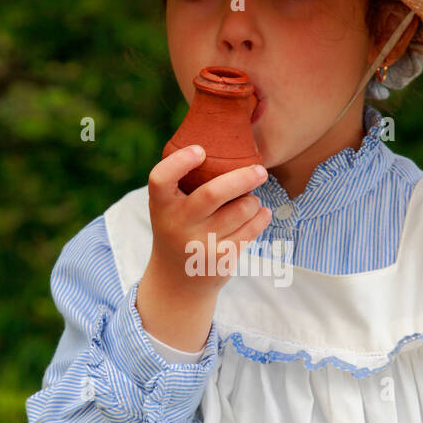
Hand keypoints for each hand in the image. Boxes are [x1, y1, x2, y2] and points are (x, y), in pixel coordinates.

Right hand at [147, 145, 271, 291]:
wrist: (177, 280)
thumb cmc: (180, 227)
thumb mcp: (171, 206)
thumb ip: (186, 181)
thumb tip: (230, 142)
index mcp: (161, 205)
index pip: (160, 178)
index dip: (180, 162)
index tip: (200, 150)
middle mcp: (176, 225)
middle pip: (213, 193)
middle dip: (242, 178)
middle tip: (260, 171)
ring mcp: (198, 244)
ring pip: (241, 209)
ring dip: (252, 200)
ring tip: (250, 200)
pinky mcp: (220, 259)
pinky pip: (251, 229)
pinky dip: (261, 216)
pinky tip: (261, 212)